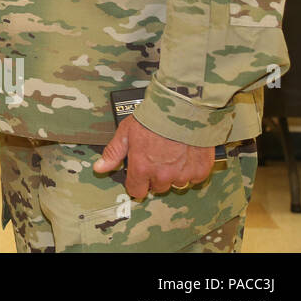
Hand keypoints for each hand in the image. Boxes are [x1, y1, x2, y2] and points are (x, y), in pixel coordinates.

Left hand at [93, 115, 215, 199]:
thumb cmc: (153, 118)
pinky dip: (191, 169)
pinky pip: (194, 178)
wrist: (183, 109)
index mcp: (142, 168)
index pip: (136, 191)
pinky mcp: (200, 170)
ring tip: (173, 154)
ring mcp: (183, 174)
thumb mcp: (126, 132)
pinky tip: (187, 154)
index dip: (136, 184)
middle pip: (157, 188)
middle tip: (157, 158)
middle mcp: (163, 175)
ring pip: (176, 183)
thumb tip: (99, 168)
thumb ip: (114, 153)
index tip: (138, 177)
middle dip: (156, 177)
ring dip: (174, 174)